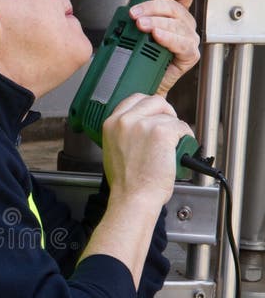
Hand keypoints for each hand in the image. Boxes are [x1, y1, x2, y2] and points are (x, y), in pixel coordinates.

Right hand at [102, 92, 193, 208]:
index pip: (135, 99)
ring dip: (175, 129)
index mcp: (111, 123)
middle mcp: (125, 120)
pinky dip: (185, 138)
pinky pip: (182, 127)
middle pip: (155, 101)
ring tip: (173, 147)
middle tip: (170, 127)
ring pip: (170, 116)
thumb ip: (124, 132)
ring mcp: (143, 124)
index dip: (149, 107)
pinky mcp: (162, 132)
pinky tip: (178, 151)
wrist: (133, 198)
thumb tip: (142, 125)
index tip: (156, 114)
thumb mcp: (113, 150)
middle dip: (166, 113)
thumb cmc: (126, 183)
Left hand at [129, 0, 199, 95]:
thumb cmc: (142, 53)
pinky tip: (157, 36)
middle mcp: (185, 24)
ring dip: (157, 22)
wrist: (140, 81)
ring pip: (177, 24)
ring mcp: (189, 39)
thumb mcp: (138, 20)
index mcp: (176, 13)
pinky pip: (182, 44)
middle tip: (135, 13)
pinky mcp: (189, 55)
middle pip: (176, 8)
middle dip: (153, 8)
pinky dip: (168, 38)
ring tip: (140, 25)